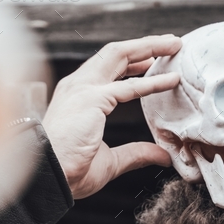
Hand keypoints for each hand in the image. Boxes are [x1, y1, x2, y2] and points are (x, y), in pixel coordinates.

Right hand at [42, 35, 181, 197]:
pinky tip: (171, 80)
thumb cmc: (69, 172)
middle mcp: (78, 86)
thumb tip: (162, 155)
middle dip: (145, 45)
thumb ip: (137, 154)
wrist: (49, 178)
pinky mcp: (92, 99)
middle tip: (171, 44)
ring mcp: (83, 89)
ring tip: (174, 45)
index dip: (133, 63)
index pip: (108, 69)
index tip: (154, 62)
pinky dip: (153, 81)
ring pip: (120, 55)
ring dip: (149, 47)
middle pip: (115, 54)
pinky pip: (129, 86)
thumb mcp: (111, 161)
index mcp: (78, 97)